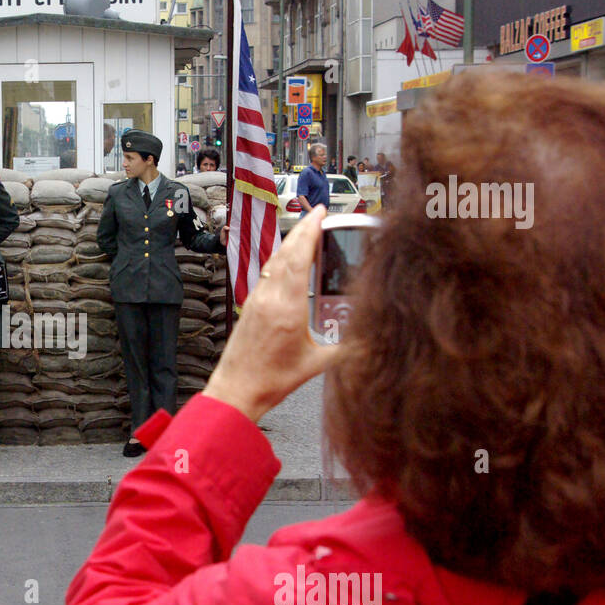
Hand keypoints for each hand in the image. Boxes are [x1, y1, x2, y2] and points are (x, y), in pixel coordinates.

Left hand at [203, 206, 339, 422]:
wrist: (237, 390)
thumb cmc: (271, 380)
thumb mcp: (316, 363)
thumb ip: (344, 347)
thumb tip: (368, 333)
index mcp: (287, 307)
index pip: (298, 258)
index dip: (309, 232)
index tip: (320, 214)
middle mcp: (269, 298)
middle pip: (285, 253)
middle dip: (302, 229)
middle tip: (318, 214)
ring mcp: (256, 300)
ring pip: (274, 262)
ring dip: (290, 243)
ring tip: (307, 231)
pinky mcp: (250, 306)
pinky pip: (267, 275)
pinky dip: (281, 261)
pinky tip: (290, 261)